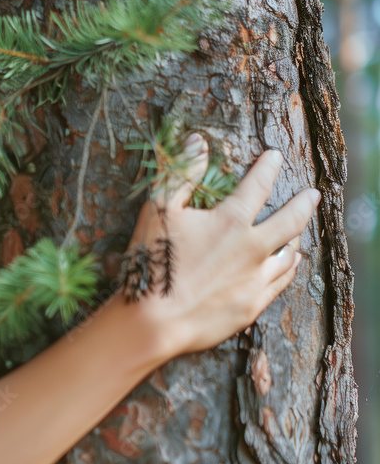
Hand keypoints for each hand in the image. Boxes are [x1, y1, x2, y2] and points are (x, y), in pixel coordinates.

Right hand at [124, 134, 318, 355]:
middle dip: (304, 203)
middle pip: (291, 221)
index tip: (274, 156)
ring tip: (298, 234)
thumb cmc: (151, 262)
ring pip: (289, 255)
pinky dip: (287, 269)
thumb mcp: (157, 210)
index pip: (258, 185)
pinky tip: (286, 266)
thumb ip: (180, 173)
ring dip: (296, 239)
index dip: (268, 166)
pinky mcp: (252, 306)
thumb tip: (198, 142)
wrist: (153, 321)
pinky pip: (280, 283)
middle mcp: (252, 248)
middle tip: (312, 195)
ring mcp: (255, 279)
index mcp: (230, 221)